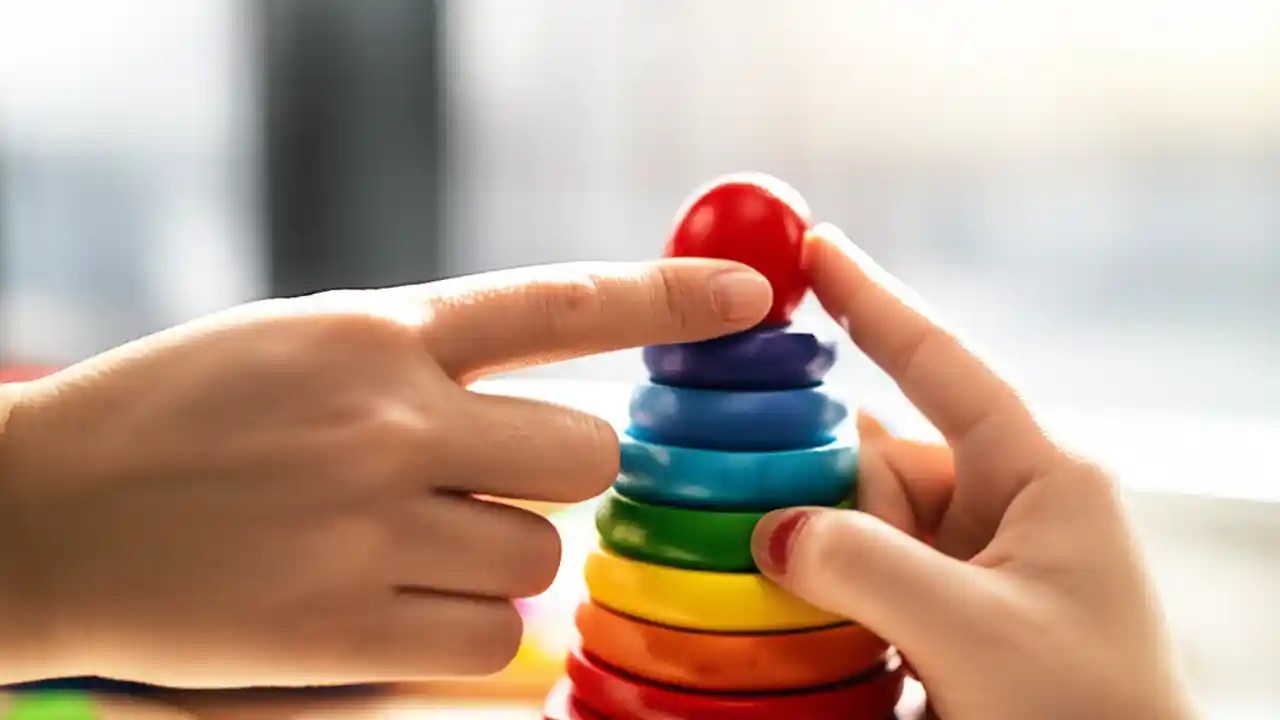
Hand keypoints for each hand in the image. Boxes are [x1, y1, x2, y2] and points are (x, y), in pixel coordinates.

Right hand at [0, 260, 771, 687]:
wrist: (43, 515)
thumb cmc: (179, 420)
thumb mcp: (302, 345)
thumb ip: (423, 358)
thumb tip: (544, 395)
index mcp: (377, 332)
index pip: (557, 303)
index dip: (667, 300)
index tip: (756, 304)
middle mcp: (387, 419)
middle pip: (584, 456)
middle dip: (555, 478)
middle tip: (480, 483)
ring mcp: (367, 526)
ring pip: (540, 560)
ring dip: (494, 562)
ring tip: (392, 549)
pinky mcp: (340, 630)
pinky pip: (488, 646)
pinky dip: (459, 640)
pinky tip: (379, 612)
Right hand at [751, 225, 1196, 718]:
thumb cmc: (1089, 718)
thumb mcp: (975, 631)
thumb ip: (864, 565)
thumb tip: (771, 530)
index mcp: (1043, 477)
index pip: (943, 364)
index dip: (873, 300)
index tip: (811, 247)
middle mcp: (1006, 509)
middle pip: (879, 459)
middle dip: (816, 482)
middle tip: (752, 508)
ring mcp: (974, 567)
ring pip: (860, 522)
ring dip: (815, 545)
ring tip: (778, 580)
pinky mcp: (946, 618)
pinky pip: (864, 576)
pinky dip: (825, 589)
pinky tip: (795, 614)